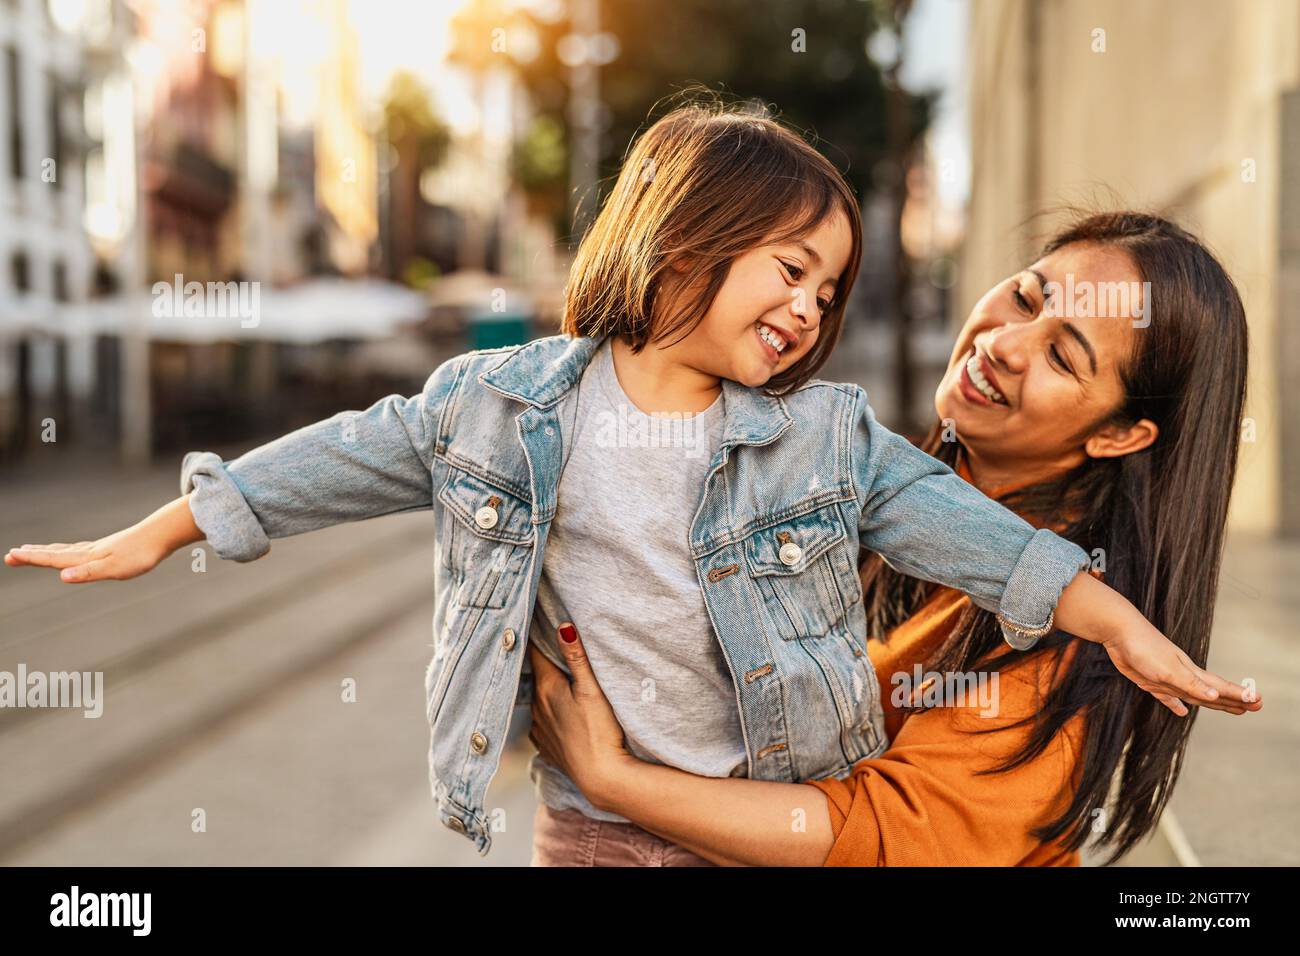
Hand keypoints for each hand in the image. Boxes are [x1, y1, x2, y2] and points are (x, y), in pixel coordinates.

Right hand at [5, 525, 171, 582]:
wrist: (162, 535)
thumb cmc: (141, 555)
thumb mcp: (115, 568)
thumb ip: (88, 573)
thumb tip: (61, 577)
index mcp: (87, 557)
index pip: (53, 559)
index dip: (32, 559)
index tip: (10, 556)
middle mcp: (90, 551)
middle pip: (55, 552)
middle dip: (33, 555)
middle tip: (12, 554)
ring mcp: (100, 548)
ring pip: (67, 550)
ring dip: (48, 551)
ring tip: (34, 550)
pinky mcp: (110, 548)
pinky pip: (81, 549)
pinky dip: (68, 550)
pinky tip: (73, 552)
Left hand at [528, 622, 633, 808]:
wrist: (602, 777)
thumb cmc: (600, 730)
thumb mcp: (592, 689)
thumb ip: (576, 657)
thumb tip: (563, 625)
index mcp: (545, 688)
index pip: (535, 652)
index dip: (537, 635)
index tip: (538, 619)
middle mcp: (536, 707)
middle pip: (536, 675)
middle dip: (543, 661)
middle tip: (550, 644)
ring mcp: (539, 729)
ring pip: (538, 699)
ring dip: (546, 689)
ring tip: (559, 680)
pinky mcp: (547, 746)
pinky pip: (542, 722)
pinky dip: (548, 712)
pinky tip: (560, 713)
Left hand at [1099, 620, 1261, 716]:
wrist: (1119, 632)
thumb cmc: (1144, 648)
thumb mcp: (1168, 669)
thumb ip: (1190, 683)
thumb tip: (1216, 695)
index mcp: (1191, 673)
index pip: (1221, 687)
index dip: (1239, 696)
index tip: (1258, 701)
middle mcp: (1183, 676)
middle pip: (1212, 692)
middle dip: (1233, 700)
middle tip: (1254, 707)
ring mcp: (1167, 678)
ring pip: (1195, 695)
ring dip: (1212, 703)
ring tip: (1229, 708)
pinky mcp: (1151, 681)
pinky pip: (1168, 696)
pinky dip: (1176, 704)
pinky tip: (1181, 711)